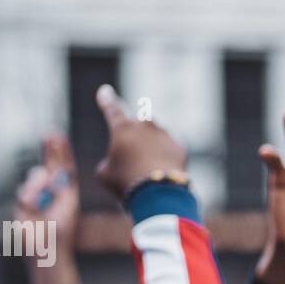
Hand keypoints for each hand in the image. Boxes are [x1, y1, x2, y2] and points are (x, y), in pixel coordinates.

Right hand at [15, 133, 79, 250]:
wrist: (47, 248)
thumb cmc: (62, 230)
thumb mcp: (68, 203)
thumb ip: (63, 184)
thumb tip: (54, 166)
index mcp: (66, 190)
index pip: (64, 165)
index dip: (61, 150)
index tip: (58, 135)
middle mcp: (51, 190)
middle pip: (49, 165)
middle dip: (50, 150)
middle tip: (50, 135)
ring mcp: (36, 196)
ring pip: (35, 177)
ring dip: (40, 182)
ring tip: (46, 194)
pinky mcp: (23, 205)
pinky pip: (23, 193)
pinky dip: (29, 198)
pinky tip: (34, 206)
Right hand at [93, 84, 187, 201]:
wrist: (159, 194)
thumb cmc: (126, 183)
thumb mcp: (104, 175)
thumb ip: (109, 162)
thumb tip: (116, 162)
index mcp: (122, 129)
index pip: (112, 109)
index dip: (107, 100)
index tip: (105, 90)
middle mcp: (145, 126)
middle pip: (139, 122)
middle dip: (136, 132)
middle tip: (134, 148)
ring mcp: (164, 134)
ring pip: (156, 133)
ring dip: (153, 144)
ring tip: (149, 165)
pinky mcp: (180, 146)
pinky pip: (170, 147)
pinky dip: (167, 156)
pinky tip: (164, 169)